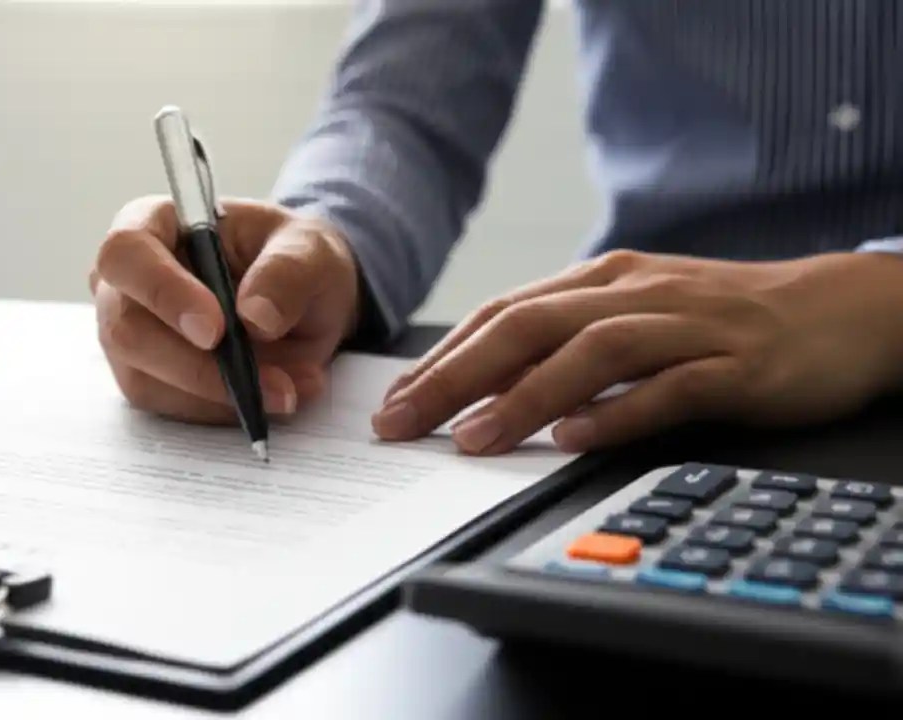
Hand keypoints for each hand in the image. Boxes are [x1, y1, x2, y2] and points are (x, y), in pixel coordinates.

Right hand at [91, 196, 360, 423]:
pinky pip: (170, 407)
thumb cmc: (292, 259)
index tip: (214, 329)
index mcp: (153, 224)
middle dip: (198, 366)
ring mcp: (129, 334)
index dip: (162, 292)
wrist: (302, 300)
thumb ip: (288, 272)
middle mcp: (126, 281)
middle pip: (127, 330)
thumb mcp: (310, 250)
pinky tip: (268, 395)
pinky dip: (223, 410)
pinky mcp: (146, 378)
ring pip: (146, 379)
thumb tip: (256, 316)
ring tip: (289, 387)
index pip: (126, 252)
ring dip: (220, 394)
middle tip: (271, 381)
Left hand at [372, 249, 902, 454]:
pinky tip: (576, 440)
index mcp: (602, 280)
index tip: (395, 401)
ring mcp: (687, 325)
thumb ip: (569, 343)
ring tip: (473, 439)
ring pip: (590, 353)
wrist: (842, 307)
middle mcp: (635, 293)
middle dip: (456, 377)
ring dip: (525, 398)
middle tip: (403, 423)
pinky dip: (619, 412)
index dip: (443, 358)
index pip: (503, 314)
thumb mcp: (637, 316)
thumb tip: (489, 389)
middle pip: (528, 327)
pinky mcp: (737, 363)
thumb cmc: (723, 318)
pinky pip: (669, 387)